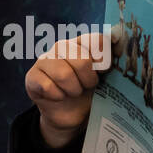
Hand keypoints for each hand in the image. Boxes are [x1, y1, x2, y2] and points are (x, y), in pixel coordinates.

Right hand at [23, 33, 109, 148]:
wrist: (72, 115)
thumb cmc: (91, 92)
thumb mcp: (106, 77)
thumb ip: (112, 58)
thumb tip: (120, 37)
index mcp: (82, 42)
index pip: (98, 40)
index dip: (104, 61)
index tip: (102, 73)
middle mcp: (62, 46)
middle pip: (82, 60)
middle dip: (88, 80)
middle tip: (86, 86)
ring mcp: (44, 60)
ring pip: (64, 75)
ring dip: (73, 90)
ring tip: (72, 92)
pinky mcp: (32, 77)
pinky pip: (48, 87)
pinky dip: (58, 97)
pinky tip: (58, 97)